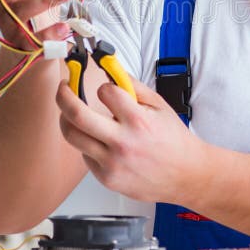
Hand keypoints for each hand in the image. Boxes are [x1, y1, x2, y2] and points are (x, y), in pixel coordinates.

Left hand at [56, 76, 206, 203]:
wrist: (185, 175)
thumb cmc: (174, 140)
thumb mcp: (160, 105)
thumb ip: (133, 87)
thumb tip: (110, 71)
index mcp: (138, 121)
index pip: (105, 92)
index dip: (103, 87)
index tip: (103, 88)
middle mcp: (122, 143)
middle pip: (76, 115)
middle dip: (63, 95)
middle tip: (63, 87)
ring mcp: (112, 163)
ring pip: (72, 136)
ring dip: (67, 119)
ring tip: (72, 111)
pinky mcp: (106, 178)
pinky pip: (84, 154)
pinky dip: (87, 142)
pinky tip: (100, 140)